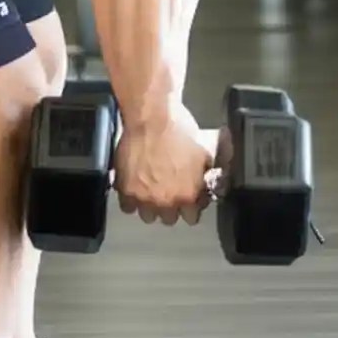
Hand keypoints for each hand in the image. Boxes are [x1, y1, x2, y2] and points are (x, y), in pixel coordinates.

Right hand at [114, 105, 212, 225]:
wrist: (152, 117)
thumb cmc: (180, 130)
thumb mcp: (205, 153)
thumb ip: (207, 176)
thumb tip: (212, 183)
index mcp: (188, 195)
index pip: (192, 218)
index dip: (191, 207)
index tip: (189, 198)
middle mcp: (166, 201)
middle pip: (169, 219)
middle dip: (171, 207)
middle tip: (170, 192)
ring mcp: (143, 198)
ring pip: (148, 216)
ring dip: (151, 206)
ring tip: (151, 191)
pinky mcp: (125, 189)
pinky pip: (128, 206)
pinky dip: (131, 200)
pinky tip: (136, 188)